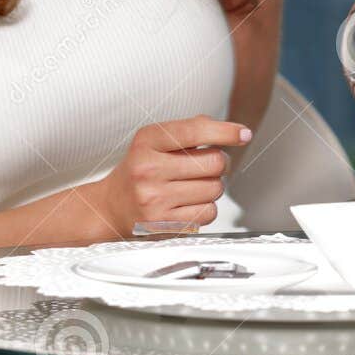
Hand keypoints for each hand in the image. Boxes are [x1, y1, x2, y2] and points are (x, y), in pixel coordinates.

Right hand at [85, 114, 251, 238]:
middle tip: (206, 165)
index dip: (225, 131)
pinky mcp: (162, 224)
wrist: (110, 207)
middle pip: (214, 163)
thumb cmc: (140, 169)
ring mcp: (153, 199)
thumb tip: (233, 131)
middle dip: (219, 163)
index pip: (195, 131)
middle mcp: (147, 169)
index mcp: (147, 141)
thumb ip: (191, 129)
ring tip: (192, 185)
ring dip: (213, 186)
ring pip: (215, 189)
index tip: (243, 134)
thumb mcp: (155, 141)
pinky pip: (209, 213)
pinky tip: (188, 203)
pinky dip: (206, 207)